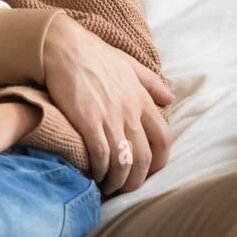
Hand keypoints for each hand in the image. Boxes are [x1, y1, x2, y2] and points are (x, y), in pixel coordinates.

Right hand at [41, 15, 174, 194]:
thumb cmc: (96, 55)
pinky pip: (100, 156)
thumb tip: (171, 97)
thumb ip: (151, 84)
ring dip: (116, 182)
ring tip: (106, 187)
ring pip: (123, 163)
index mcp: (142, 101)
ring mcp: (111, 118)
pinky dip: (98, 171)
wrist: (65, 47)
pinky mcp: (88, 121)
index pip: (164, 140)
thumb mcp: (130, 65)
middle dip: (135, 181)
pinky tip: (91, 175)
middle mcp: (131, 112)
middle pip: (144, 159)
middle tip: (124, 189)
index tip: (147, 172)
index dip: (160, 163)